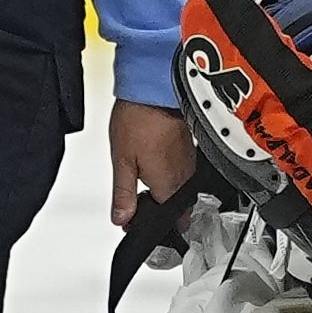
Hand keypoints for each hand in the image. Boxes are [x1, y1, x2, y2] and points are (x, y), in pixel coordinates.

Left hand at [109, 98, 194, 227]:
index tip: (132, 216)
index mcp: (168, 187)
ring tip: (142, 175)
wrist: (155, 90)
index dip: (147, 222)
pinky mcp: (189, 149)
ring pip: (180, 190)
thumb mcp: (122, 162)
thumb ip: (123, 195)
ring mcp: (189, 163)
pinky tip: (153, 160)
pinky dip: (169, 173)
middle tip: (135, 199)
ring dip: (163, 190)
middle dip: (158, 209)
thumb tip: (121, 218)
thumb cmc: (139, 120)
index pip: (166, 222)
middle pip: (176, 209)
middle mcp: (184, 178)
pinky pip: (182, 172)